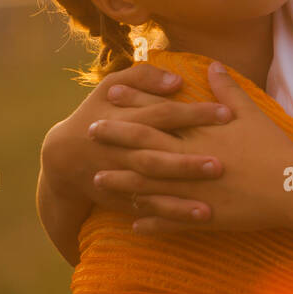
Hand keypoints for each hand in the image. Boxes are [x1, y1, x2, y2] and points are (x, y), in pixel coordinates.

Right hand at [41, 60, 231, 219]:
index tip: (227, 113)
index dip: (193, 113)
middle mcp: (124, 149)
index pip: (163, 113)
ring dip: (183, 191)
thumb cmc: (98, 111)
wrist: (65, 156)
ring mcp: (123, 177)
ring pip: (155, 184)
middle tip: (222, 162)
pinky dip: (174, 213)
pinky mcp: (125, 198)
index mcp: (125, 117)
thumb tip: (177, 80)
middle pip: (159, 152)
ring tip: (213, 196)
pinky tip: (201, 216)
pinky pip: (151, 208)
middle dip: (189, 158)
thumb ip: (143, 77)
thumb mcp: (111, 86)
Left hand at [91, 62, 292, 232]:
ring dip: (122, 182)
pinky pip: (168, 222)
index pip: (159, 112)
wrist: (290, 188)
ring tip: (98, 179)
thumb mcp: (251, 113)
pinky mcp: (201, 217)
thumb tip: (213, 64)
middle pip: (143, 145)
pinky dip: (150, 223)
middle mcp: (189, 160)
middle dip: (115, 136)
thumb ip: (227, 90)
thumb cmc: (273, 149)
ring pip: (148, 185)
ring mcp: (192, 190)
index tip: (110, 92)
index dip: (134, 101)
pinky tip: (133, 225)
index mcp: (200, 133)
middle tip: (89, 129)